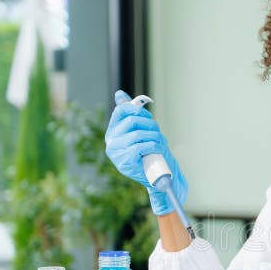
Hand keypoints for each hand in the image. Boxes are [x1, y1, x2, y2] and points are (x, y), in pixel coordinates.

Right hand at [105, 90, 187, 215]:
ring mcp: (116, 152)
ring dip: (155, 136)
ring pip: (138, 133)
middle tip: (157, 133)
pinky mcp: (124, 161)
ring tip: (160, 144)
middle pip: (132, 120)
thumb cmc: (149, 151)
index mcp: (113, 131)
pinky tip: (156, 150)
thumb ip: (130, 113)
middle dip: (150, 124)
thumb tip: (119, 93)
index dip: (138, 110)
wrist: (157, 176)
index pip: (121, 110)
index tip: (149, 117)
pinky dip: (153, 146)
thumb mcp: (140, 130)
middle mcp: (110, 141)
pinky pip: (141, 146)